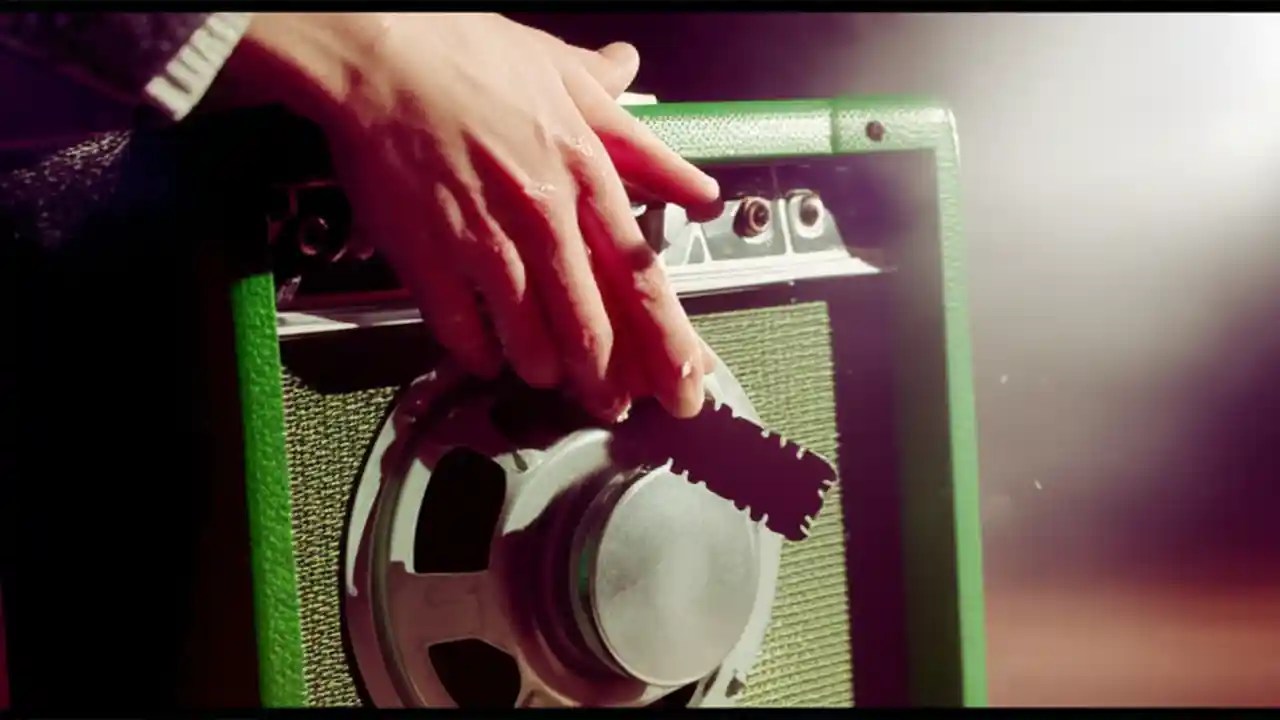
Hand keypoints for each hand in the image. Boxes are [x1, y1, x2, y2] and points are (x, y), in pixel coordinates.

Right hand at [235, 13, 718, 419]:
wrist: (378, 51)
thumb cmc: (468, 55)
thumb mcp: (570, 81)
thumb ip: (639, 141)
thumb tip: (695, 183)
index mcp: (585, 175)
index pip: (640, 280)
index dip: (667, 343)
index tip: (683, 383)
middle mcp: (542, 218)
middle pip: (591, 327)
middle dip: (608, 380)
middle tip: (612, 405)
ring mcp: (483, 244)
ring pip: (530, 341)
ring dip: (545, 369)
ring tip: (549, 375)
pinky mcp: (427, 259)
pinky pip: (461, 334)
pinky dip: (479, 355)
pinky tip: (486, 356)